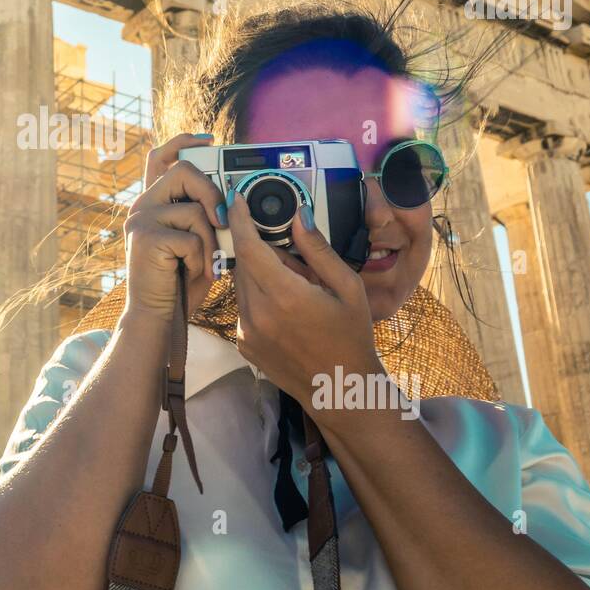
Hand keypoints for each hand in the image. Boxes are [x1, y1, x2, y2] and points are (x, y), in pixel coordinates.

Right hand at [123, 134, 225, 322]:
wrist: (158, 315)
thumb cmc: (181, 281)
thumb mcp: (198, 241)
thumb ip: (205, 216)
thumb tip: (232, 198)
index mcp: (155, 202)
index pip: (161, 157)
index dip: (183, 141)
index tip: (208, 139)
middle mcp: (143, 205)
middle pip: (184, 171)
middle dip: (212, 194)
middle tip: (222, 221)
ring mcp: (141, 220)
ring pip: (195, 210)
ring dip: (211, 241)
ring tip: (205, 262)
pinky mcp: (145, 238)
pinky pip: (192, 237)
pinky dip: (203, 259)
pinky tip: (194, 272)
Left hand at [227, 192, 385, 422]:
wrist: (341, 390)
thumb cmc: (351, 338)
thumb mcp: (348, 288)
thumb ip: (318, 250)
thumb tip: (298, 216)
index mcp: (284, 296)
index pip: (249, 247)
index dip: (241, 219)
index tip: (237, 199)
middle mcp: (258, 314)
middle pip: (243, 263)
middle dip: (261, 251)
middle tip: (294, 261)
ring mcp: (247, 332)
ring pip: (242, 285)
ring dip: (260, 275)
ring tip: (295, 289)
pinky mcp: (244, 344)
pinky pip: (243, 307)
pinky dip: (258, 298)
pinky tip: (286, 312)